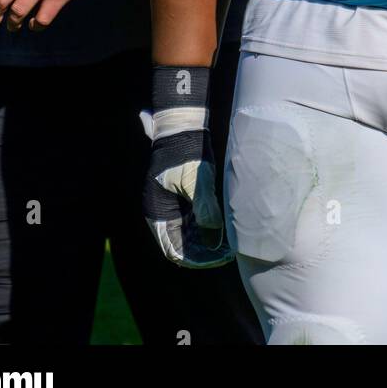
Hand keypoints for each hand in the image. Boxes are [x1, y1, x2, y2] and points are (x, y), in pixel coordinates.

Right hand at [143, 65, 233, 269]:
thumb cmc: (186, 154)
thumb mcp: (195, 182)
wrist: (184, 128)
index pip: (173, 249)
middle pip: (182, 244)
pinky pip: (194, 220)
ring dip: (207, 241)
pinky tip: (225, 230)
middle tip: (226, 255)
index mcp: (157, 213)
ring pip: (189, 234)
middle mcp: (162, 213)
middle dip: (203, 251)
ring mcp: (172, 205)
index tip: (216, 259)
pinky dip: (207, 227)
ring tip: (229, 245)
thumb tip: (214, 236)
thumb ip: (204, 209)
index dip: (194, 259)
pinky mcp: (183, 197)